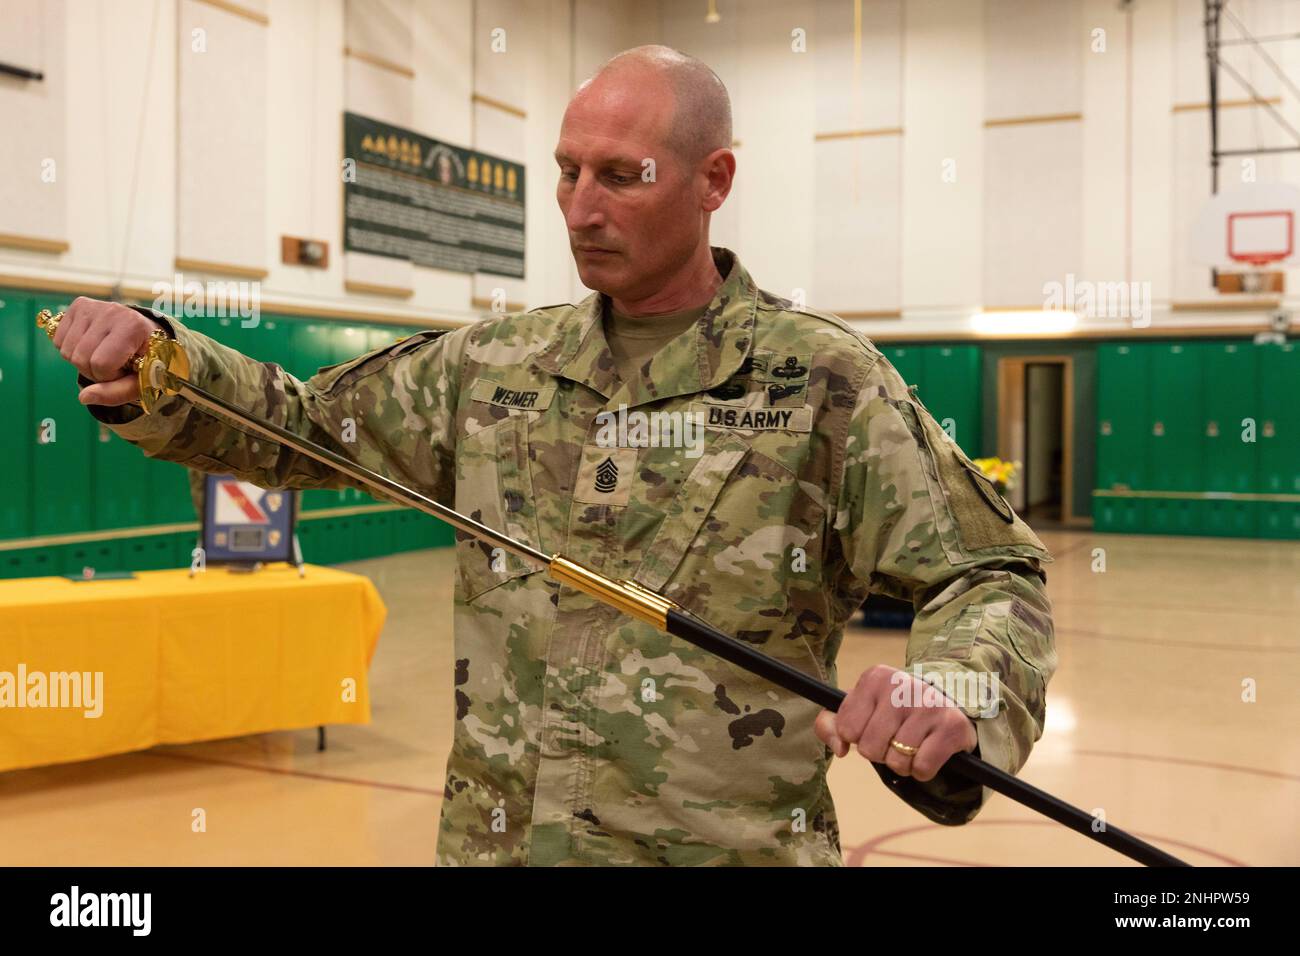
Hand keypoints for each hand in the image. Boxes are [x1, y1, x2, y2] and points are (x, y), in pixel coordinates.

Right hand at [52, 297, 164, 405]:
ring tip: (103, 356)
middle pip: (80, 358)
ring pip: (66, 351)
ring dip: (82, 362)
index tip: (123, 371)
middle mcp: (112, 311)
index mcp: (133, 326)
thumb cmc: (146, 359)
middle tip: (112, 366)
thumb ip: (117, 393)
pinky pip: (58, 340)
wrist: (147, 333)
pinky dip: (71, 351)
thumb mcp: (141, 380)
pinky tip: (91, 346)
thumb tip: (83, 398)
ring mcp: (93, 306)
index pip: (102, 363)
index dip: (109, 377)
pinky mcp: (78, 305)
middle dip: (94, 372)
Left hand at [814, 664, 977, 781]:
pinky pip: (922, 768)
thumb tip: (840, 749)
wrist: (946, 709)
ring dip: (902, 763)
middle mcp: (903, 685)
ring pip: (896, 762)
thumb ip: (832, 726)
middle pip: (870, 749)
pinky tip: (928, 751)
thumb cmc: (894, 713)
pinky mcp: (952, 725)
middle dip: (881, 752)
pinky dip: (922, 771)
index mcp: (875, 678)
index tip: (873, 727)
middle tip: (895, 739)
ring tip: (913, 744)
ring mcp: (929, 703)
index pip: (847, 729)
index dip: (858, 737)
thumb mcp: (859, 710)